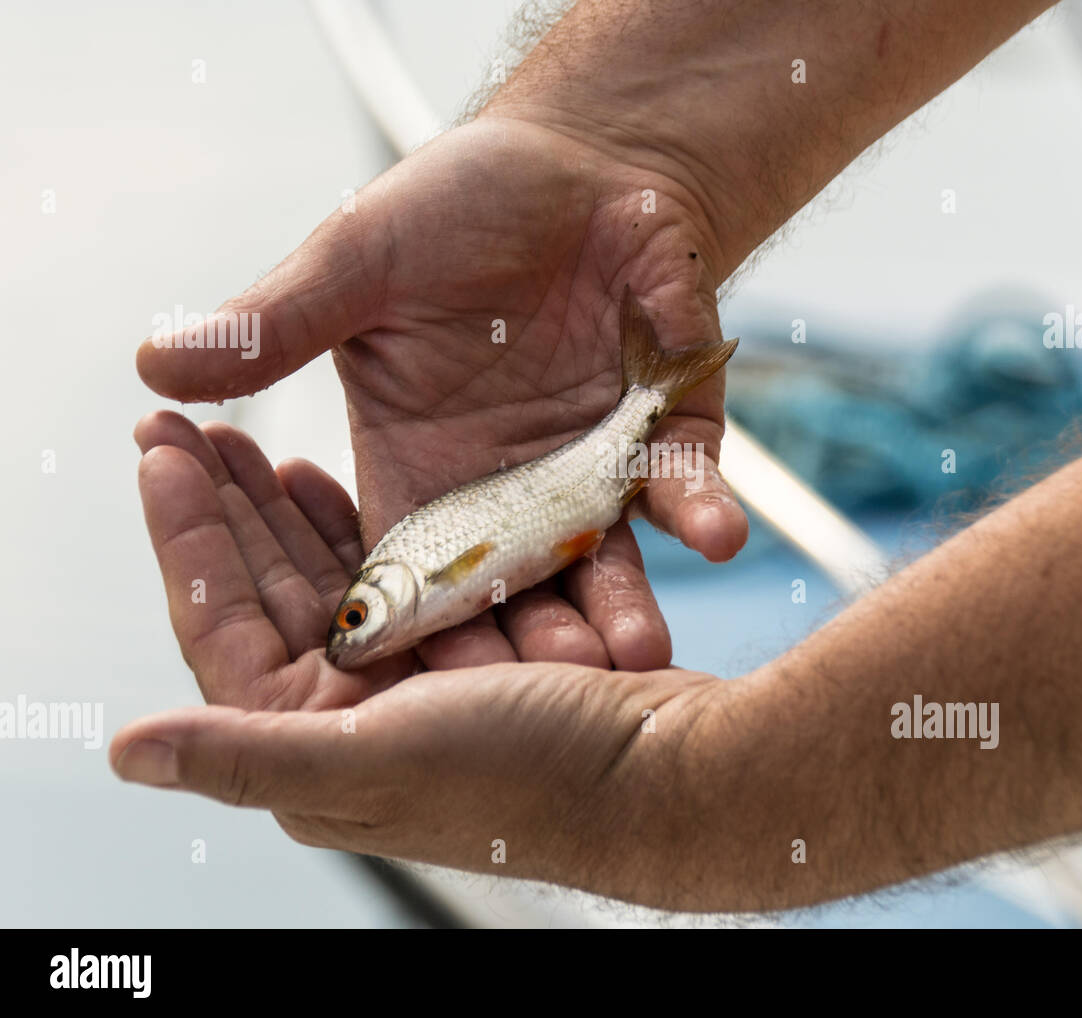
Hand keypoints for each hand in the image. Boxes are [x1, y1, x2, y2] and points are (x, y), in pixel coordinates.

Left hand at [117, 418, 725, 903]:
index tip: (156, 445)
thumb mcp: (379, 759)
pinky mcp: (475, 649)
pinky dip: (374, 526)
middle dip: (232, 508)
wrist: (675, 783)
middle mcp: (357, 714)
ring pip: (333, 575)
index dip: (184, 532)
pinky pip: (402, 575)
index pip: (220, 621)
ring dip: (296, 512)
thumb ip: (248, 753)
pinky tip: (345, 485)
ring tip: (262, 447)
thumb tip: (126, 750)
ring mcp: (416, 680)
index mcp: (315, 743)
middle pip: (272, 591)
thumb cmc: (533, 781)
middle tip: (196, 425)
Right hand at [136, 117, 747, 671]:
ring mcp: (590, 471)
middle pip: (511, 589)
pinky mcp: (664, 434)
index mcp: (419, 471)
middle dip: (526, 640)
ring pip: (602, 559)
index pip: (408, 571)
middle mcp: (506, 490)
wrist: (578, 164)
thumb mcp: (357, 264)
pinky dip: (696, 505)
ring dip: (621, 604)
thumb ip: (278, 324)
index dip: (409, 625)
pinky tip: (714, 536)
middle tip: (543, 700)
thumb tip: (154, 366)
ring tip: (636, 656)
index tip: (409, 692)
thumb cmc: (458, 207)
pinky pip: (680, 482)